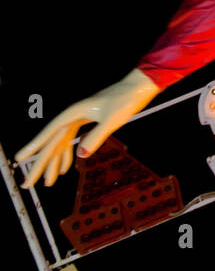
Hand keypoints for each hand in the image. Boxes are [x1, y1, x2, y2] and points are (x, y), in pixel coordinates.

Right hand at [14, 68, 161, 188]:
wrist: (137, 87)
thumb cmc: (125, 100)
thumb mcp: (112, 120)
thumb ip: (96, 136)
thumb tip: (81, 155)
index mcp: (74, 113)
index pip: (49, 133)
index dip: (34, 146)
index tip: (20, 158)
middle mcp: (72, 116)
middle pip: (52, 142)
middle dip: (40, 163)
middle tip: (29, 183)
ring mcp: (79, 118)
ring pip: (61, 144)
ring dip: (54, 162)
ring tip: (48, 182)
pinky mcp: (87, 121)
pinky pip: (71, 140)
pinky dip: (67, 154)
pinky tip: (65, 167)